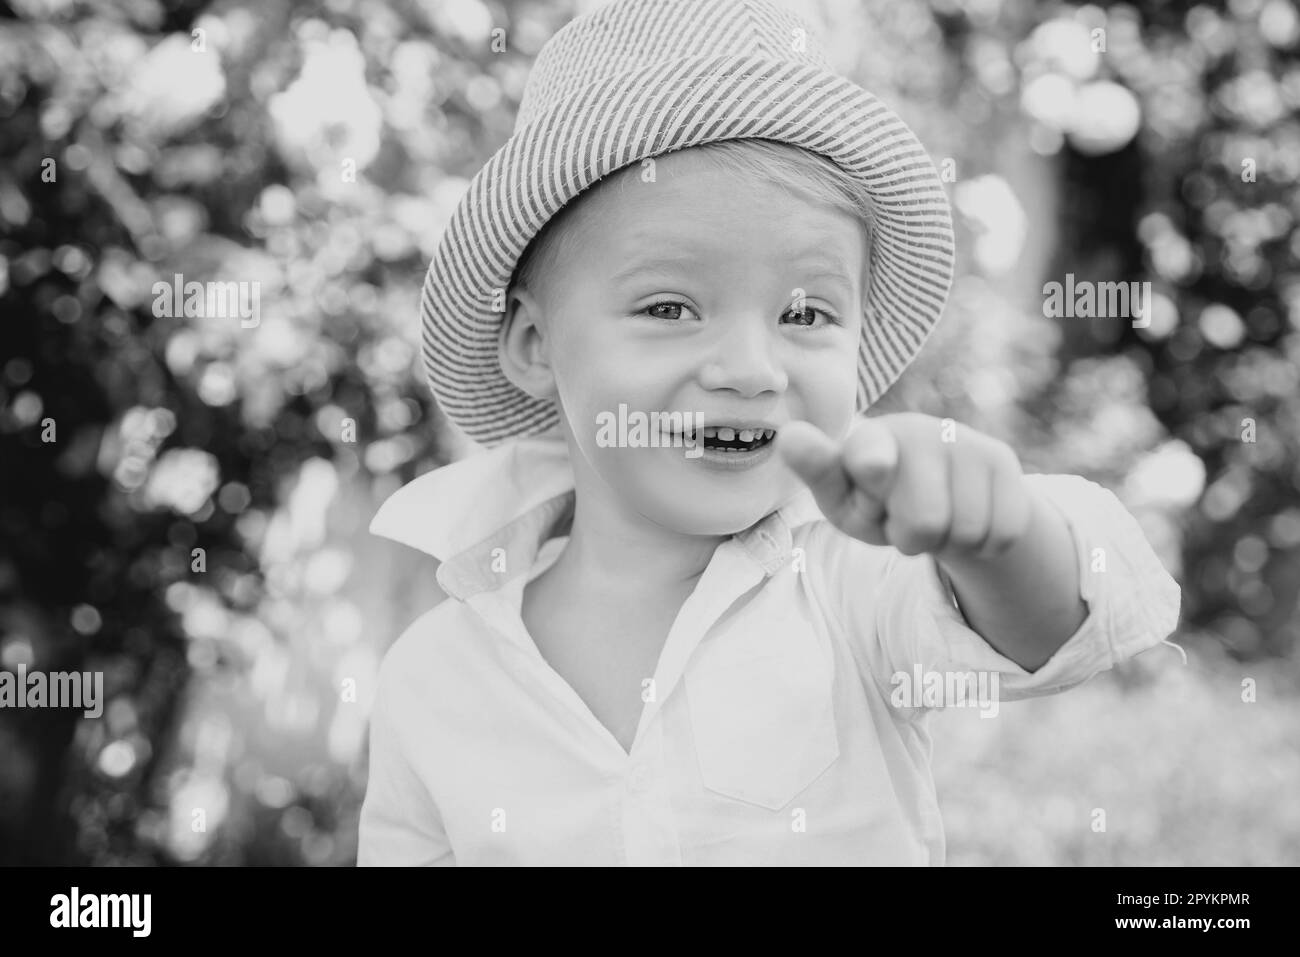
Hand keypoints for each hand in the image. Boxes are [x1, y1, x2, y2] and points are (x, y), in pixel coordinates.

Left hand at [775, 414, 1031, 560]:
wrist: (940, 495)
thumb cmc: (877, 501)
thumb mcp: (844, 501)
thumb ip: (820, 474)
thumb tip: (791, 435)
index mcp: (869, 440)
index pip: (872, 455)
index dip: (875, 466)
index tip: (874, 465)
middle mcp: (920, 428)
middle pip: (924, 522)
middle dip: (912, 538)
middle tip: (904, 519)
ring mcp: (965, 440)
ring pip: (967, 530)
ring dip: (948, 540)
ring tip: (935, 517)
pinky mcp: (1003, 458)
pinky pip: (1001, 531)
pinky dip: (981, 542)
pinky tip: (966, 517)